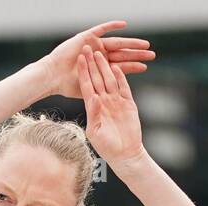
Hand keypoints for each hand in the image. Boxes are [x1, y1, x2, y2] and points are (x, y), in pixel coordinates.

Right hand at [38, 20, 153, 99]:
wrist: (52, 76)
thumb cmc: (67, 87)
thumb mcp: (92, 94)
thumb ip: (104, 93)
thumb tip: (119, 101)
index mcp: (101, 70)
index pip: (121, 67)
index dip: (132, 67)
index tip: (145, 67)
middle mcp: (99, 57)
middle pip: (122, 55)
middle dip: (137, 54)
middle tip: (152, 54)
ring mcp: (93, 47)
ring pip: (116, 43)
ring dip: (130, 43)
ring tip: (144, 43)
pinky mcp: (86, 37)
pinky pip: (101, 29)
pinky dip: (112, 26)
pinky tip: (125, 25)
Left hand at [78, 49, 143, 166]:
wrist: (125, 155)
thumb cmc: (107, 147)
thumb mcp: (95, 132)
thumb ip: (93, 114)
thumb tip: (93, 98)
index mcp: (93, 107)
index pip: (86, 85)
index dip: (83, 72)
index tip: (78, 59)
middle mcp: (104, 102)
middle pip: (97, 79)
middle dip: (92, 64)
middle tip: (88, 48)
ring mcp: (116, 102)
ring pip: (110, 80)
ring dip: (105, 67)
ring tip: (101, 53)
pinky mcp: (128, 104)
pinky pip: (124, 87)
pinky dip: (121, 77)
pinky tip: (117, 67)